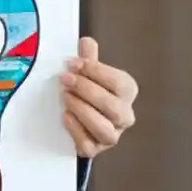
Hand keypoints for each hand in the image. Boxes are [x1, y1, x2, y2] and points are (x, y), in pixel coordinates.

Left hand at [60, 37, 136, 157]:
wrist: (80, 120)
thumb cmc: (87, 91)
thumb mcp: (88, 73)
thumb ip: (88, 59)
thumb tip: (86, 42)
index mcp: (126, 92)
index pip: (119, 83)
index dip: (96, 72)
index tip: (74, 63)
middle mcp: (124, 116)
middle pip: (113, 106)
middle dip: (87, 90)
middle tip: (65, 79)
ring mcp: (111, 135)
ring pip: (105, 129)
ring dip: (83, 111)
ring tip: (66, 97)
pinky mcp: (94, 149)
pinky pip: (89, 146)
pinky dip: (76, 131)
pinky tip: (65, 116)